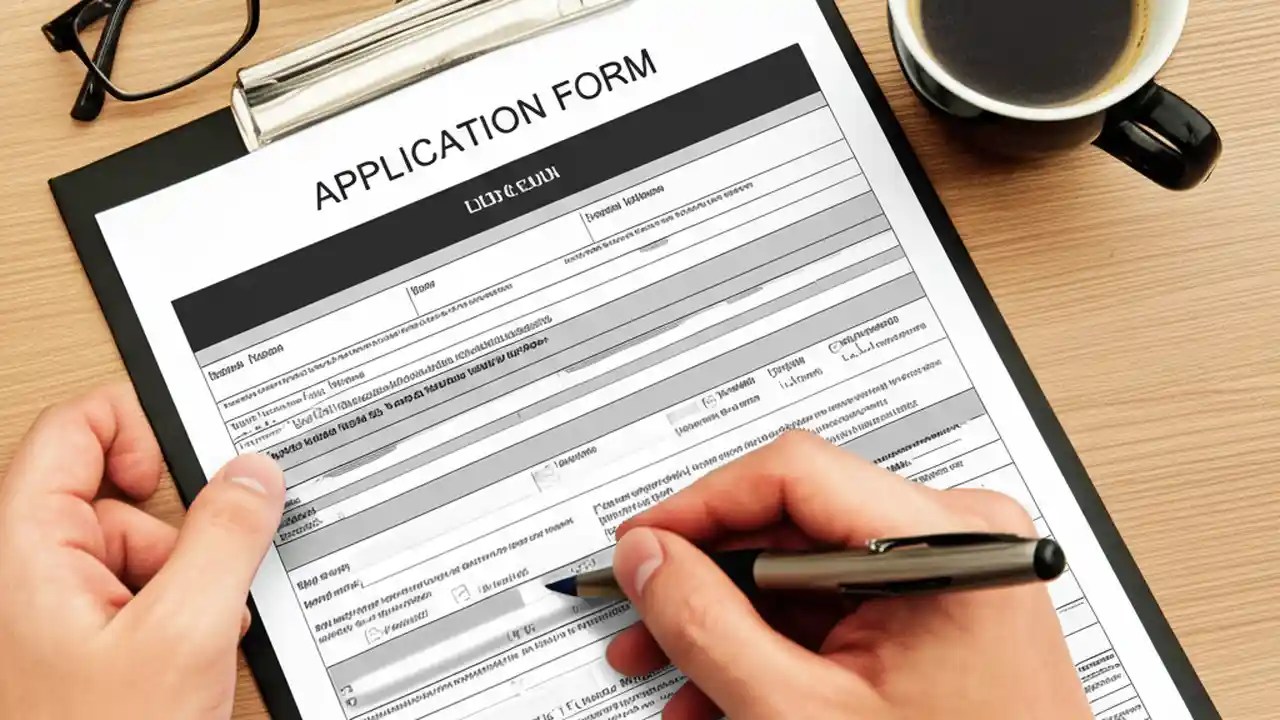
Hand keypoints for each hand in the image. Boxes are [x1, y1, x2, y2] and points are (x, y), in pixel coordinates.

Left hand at [0, 384, 284, 719]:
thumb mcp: (184, 635)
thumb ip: (224, 538)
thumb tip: (253, 476)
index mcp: (21, 547)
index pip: (74, 428)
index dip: (139, 425)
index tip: (190, 459)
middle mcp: (23, 570)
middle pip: (113, 492)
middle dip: (177, 533)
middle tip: (204, 572)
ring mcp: (45, 609)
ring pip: (134, 549)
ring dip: (182, 583)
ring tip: (190, 637)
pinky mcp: (71, 642)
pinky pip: (136, 594)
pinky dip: (173, 616)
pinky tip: (181, 658)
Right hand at [605, 431, 1090, 719]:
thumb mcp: (803, 712)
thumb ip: (708, 626)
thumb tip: (650, 559)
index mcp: (947, 541)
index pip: (792, 472)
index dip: (699, 506)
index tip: (643, 544)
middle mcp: (958, 538)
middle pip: (793, 521)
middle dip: (707, 580)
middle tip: (646, 613)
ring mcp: (951, 572)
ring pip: (805, 569)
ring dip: (733, 622)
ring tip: (679, 674)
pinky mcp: (938, 606)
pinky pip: (835, 603)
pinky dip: (778, 642)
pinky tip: (731, 686)